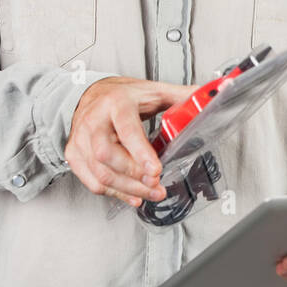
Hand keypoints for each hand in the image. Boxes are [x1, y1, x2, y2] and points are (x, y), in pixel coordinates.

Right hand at [66, 76, 195, 207]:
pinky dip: (114, 193)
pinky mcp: (74, 154)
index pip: (126, 129)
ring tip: (150, 192)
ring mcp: (80, 138)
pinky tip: (132, 195)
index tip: (155, 169)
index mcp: (116, 102)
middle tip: (157, 185)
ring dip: (128, 189)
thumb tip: (212, 97)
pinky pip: (92, 181)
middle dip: (134, 176)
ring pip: (100, 173)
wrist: (91, 94)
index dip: (140, 152)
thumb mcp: (153, 91)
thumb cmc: (123, 96)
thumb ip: (182, 97)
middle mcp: (94, 120)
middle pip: (108, 156)